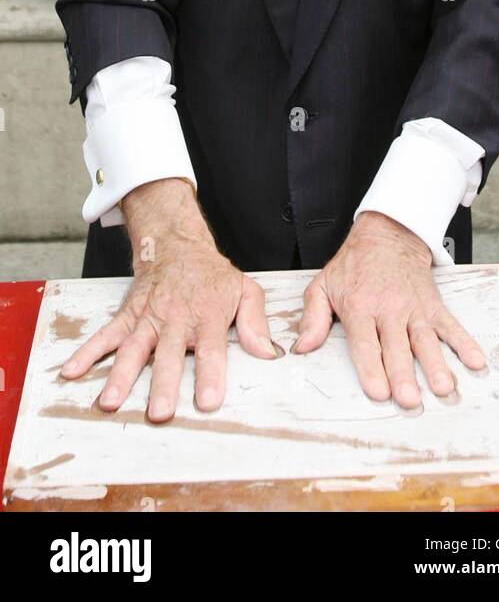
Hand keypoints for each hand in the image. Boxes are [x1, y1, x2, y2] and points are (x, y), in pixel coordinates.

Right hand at [60, 178, 282, 419]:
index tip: (207, 402)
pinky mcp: (129, 315)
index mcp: (207, 316)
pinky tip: (73, 371)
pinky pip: (106, 335)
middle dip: (163, 384)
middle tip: (159, 412)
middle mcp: (176, 319)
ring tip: (110, 402)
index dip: (210, 375)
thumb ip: (256, 322)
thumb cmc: (212, 276)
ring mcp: (149, 318)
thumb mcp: (244, 290)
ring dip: (121, 375)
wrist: (176, 244)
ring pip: (133, 348)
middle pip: (168, 354)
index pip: (211, 349)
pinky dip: (88, 352)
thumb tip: (267, 352)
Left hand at [292, 211, 485, 407]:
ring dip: (436, 364)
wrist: (387, 233)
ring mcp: (414, 308)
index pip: (366, 343)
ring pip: (426, 340)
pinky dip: (464, 343)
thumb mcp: (323, 284)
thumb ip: (312, 317)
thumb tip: (303, 347)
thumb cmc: (354, 264)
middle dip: (404, 375)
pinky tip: (474, 361)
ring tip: (444, 387)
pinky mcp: (432, 305)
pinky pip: (450, 325)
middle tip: (410, 399)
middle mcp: (389, 309)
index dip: (372, 368)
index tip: (378, 391)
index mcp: (359, 307)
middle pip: (397, 347)